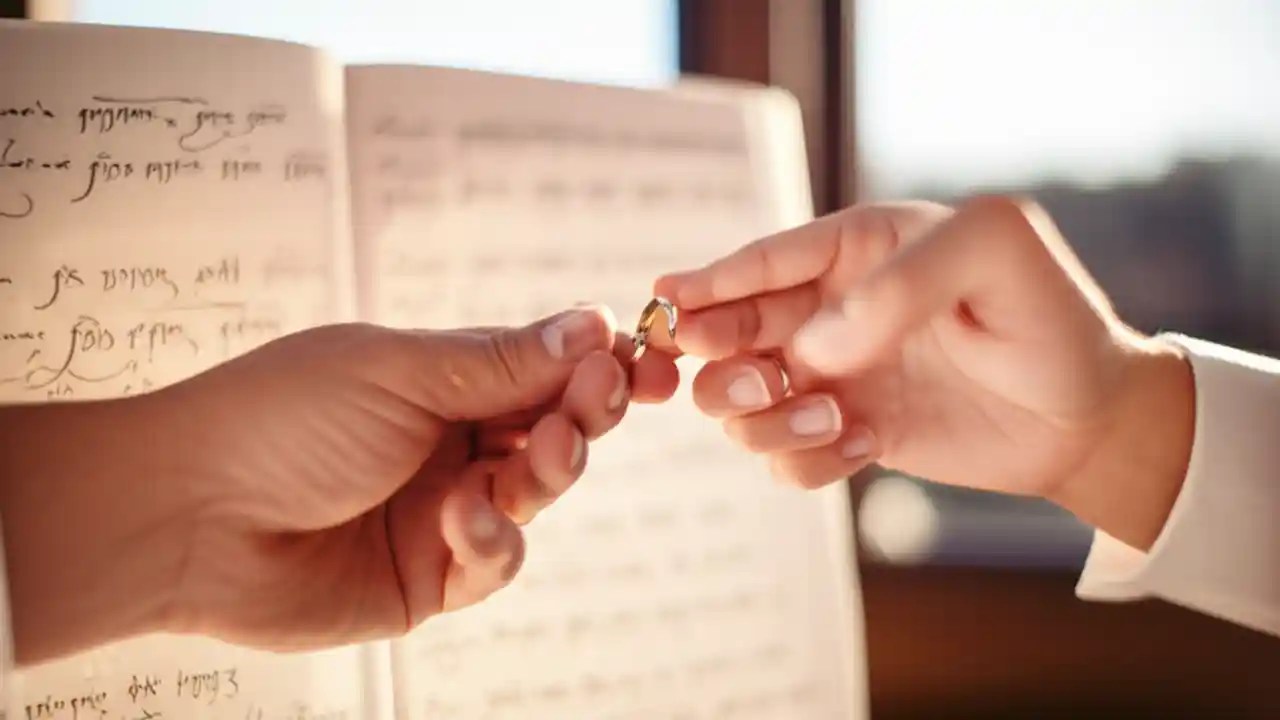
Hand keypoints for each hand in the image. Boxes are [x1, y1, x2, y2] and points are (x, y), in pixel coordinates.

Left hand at [0, 307, 677, 663]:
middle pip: (551, 426)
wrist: (185, 515)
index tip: (643, 356)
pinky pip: (494, 558)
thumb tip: (594, 320)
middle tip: (606, 396)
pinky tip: (460, 517)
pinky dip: (491, 537)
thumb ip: (501, 361)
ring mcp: (442, 510)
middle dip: (586, 412)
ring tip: (545, 452)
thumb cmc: (279, 419)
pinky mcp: (429, 577)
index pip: (541, 366)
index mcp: (440, 379)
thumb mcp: (400, 372)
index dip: (595, 363)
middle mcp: (449, 441)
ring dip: (550, 469)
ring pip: (535, 493)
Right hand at [655, 197, 1193, 551]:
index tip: (666, 300)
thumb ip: (899, 283)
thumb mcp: (995, 253)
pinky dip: (805, 461)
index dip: (711, 281)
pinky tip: (863, 447)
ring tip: (835, 419)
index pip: (766, 259)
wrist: (1088, 416)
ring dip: (765, 418)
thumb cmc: (1049, 317)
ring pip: (739, 401)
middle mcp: (832, 309)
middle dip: (717, 355)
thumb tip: (814, 349)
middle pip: (729, 331)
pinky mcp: (844, 433)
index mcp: (859, 247)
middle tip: (755, 378)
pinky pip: (783, 458)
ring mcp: (832, 375)